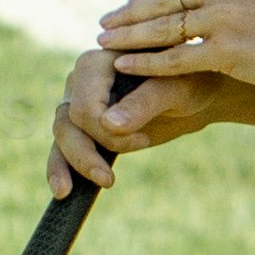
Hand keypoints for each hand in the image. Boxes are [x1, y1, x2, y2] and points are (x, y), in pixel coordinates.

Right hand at [51, 46, 234, 190]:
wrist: (195, 96)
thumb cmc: (189, 82)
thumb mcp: (174, 89)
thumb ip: (143, 103)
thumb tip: (108, 124)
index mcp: (99, 62)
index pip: (85, 104)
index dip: (105, 131)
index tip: (142, 141)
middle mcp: (82, 79)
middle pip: (67, 120)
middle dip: (85, 152)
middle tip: (108, 180)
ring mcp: (79, 102)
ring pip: (62, 134)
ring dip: (70, 163)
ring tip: (69, 192)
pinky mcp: (84, 126)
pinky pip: (64, 146)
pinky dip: (59, 168)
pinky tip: (62, 192)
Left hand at [97, 0, 254, 105]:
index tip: (130, 2)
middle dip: (128, 12)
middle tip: (105, 23)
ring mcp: (225, 16)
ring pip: (161, 27)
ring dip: (128, 36)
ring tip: (104, 43)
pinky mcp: (228, 51)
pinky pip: (174, 57)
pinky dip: (145, 62)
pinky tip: (126, 66)